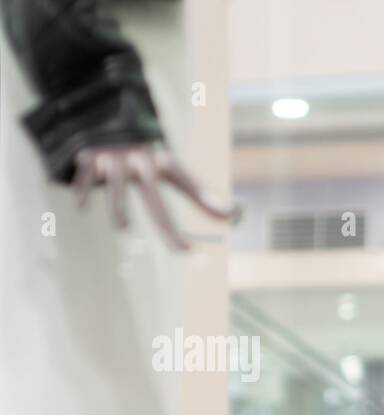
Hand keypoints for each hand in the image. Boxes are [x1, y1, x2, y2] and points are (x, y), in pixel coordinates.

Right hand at [73, 143, 236, 252]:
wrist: (107, 120)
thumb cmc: (147, 158)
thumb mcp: (172, 170)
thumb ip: (200, 195)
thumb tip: (230, 217)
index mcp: (162, 164)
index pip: (187, 188)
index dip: (203, 206)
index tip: (209, 237)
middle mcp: (140, 162)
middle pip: (155, 200)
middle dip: (168, 229)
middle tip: (182, 252)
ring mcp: (114, 160)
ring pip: (117, 190)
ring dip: (120, 212)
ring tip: (124, 230)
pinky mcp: (88, 159)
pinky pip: (84, 179)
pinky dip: (82, 192)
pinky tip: (81, 205)